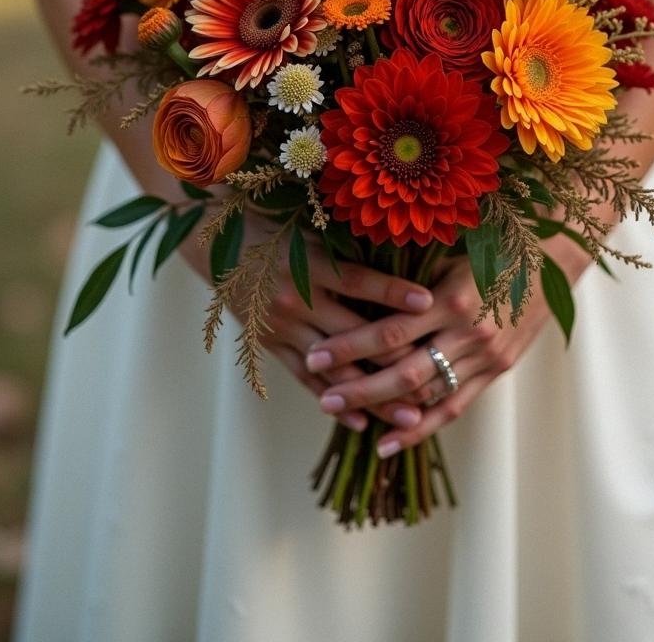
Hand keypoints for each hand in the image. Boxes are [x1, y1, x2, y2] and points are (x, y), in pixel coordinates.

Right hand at [231, 238, 435, 432]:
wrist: (218, 246)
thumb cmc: (277, 230)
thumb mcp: (311, 230)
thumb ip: (350, 248)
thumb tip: (407, 251)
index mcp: (310, 264)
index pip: (358, 281)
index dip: (393, 292)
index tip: (429, 301)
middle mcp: (296, 298)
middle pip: (353, 335)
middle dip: (396, 361)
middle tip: (435, 382)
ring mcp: (282, 326)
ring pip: (334, 369)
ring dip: (374, 395)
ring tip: (410, 417)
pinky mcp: (269, 345)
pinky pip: (305, 380)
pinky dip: (334, 401)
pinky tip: (362, 422)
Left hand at [305, 250, 585, 456]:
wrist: (554, 256)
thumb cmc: (494, 242)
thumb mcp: (451, 251)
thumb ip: (411, 275)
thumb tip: (354, 286)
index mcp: (452, 298)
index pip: (389, 331)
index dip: (349, 347)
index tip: (314, 356)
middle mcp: (468, 332)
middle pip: (403, 371)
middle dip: (358, 388)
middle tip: (322, 397)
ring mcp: (486, 355)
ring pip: (426, 395)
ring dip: (382, 410)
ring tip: (342, 416)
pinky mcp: (498, 369)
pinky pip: (454, 406)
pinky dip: (419, 428)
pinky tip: (388, 443)